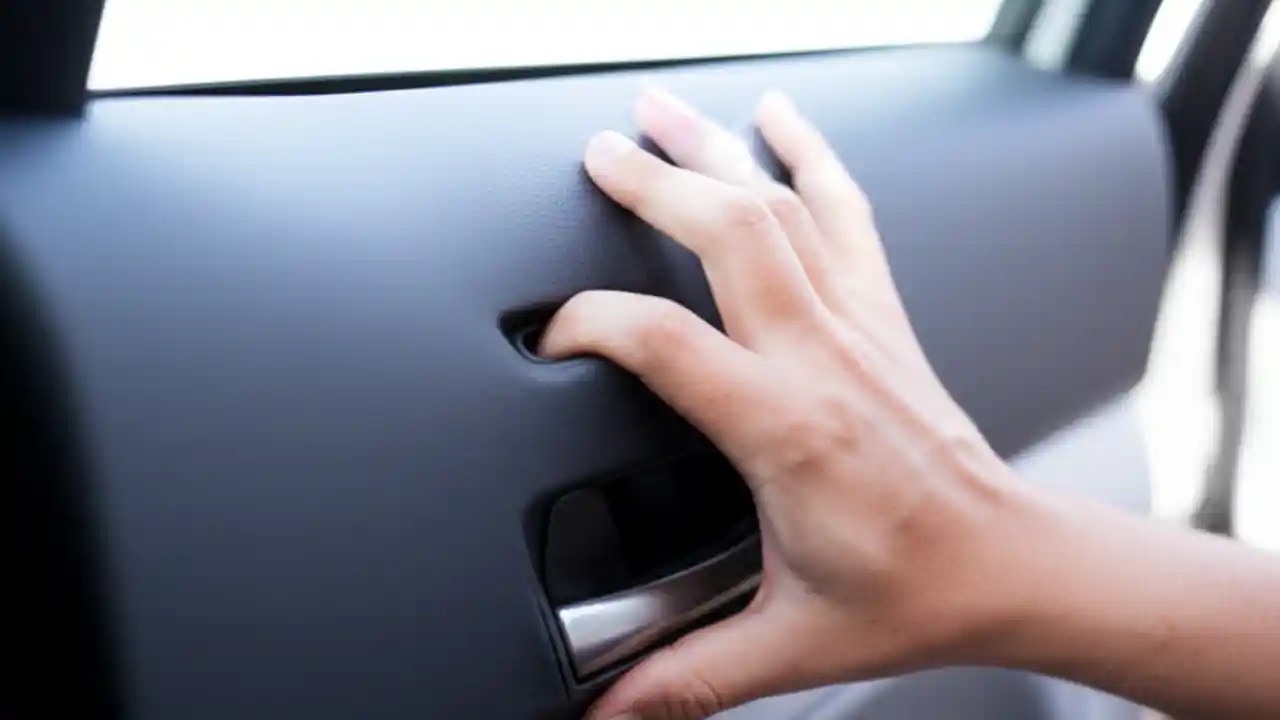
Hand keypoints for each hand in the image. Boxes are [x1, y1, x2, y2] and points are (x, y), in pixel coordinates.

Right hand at [540, 87, 1020, 718]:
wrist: (1010, 565)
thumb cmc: (914, 593)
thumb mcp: (788, 643)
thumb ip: (685, 677)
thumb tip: (603, 713)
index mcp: (785, 429)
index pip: (662, 341)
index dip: (589, 322)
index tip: (552, 333)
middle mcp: (822, 358)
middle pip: (729, 231)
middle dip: (655, 180)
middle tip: (598, 152)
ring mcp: (857, 326)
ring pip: (782, 205)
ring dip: (716, 150)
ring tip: (660, 111)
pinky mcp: (882, 316)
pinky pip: (845, 214)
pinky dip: (811, 157)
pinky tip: (781, 122)